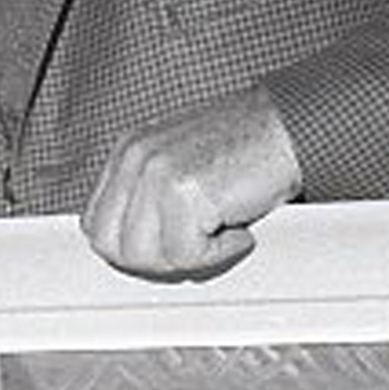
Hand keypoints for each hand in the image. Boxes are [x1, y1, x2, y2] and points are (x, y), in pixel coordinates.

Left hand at [81, 86, 302, 278]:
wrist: (291, 128)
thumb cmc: (248, 147)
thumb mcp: (181, 164)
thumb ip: (147, 198)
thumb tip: (134, 247)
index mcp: (130, 152)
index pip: (97, 224)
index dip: (129, 249)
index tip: (163, 251)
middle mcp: (137, 159)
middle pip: (112, 245)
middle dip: (153, 261)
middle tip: (193, 248)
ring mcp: (157, 174)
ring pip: (144, 256)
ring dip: (187, 257)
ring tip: (218, 233)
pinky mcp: (184, 193)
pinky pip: (185, 255)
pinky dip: (218, 253)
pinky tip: (237, 230)